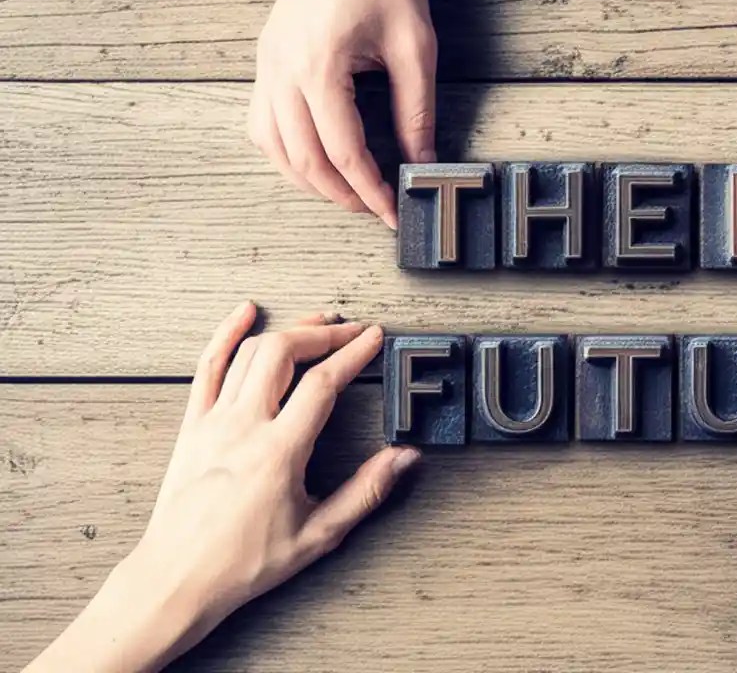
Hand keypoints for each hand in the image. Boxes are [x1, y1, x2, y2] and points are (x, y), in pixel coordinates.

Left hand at [26, 304, 420, 672]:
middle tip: (351, 331)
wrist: (178, 577)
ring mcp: (213, 422)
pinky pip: (207, 366)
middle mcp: (244, 427)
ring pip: (250, 352)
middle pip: (284, 352)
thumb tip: (403, 458)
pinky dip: (225, 334)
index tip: (373, 339)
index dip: (353, 354)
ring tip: (317, 324)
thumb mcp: (319, 534)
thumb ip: (366, 491)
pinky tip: (242, 314)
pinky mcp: (193, 425)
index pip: (323, 383)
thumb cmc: (244, 562)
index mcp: (279, 452)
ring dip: (287, 329)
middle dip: (323, 333)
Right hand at [249, 0, 437, 228]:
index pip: (344, 152)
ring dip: (308, 180)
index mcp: (320, 67)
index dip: (370, 191)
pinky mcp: (265, 62)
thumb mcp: (415, 47)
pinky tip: (310, 160)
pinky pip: (261, 124)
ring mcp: (267, 67)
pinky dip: (283, 153)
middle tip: (372, 208)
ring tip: (345, 192)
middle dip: (341, 194)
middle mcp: (282, 72)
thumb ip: (417, 111)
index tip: (390, 212)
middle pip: (304, 160)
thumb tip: (422, 161)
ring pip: (274, 148)